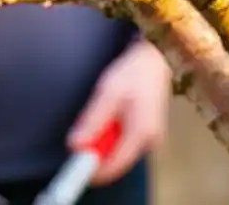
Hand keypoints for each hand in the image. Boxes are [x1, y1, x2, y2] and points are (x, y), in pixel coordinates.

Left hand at [68, 39, 170, 184]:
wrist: (155, 60)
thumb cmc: (134, 73)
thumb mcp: (108, 93)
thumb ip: (92, 121)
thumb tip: (76, 145)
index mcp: (141, 133)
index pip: (112, 166)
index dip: (91, 169)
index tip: (73, 164)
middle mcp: (149, 141)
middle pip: (114, 162)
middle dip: (96, 151)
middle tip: (84, 130)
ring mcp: (150, 139)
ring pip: (118, 153)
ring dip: (103, 141)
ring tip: (104, 114)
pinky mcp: (147, 135)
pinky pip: (124, 144)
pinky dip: (112, 136)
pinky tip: (112, 117)